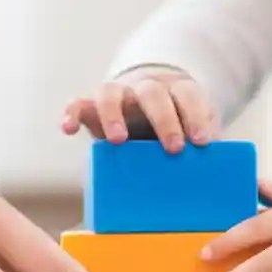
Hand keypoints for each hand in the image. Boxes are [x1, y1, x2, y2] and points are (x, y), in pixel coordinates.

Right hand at [62, 66, 219, 152]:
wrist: (150, 111)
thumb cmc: (177, 129)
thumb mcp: (191, 135)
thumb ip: (198, 151)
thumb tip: (204, 183)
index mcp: (175, 91)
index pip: (187, 94)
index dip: (195, 115)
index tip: (201, 141)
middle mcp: (145, 88)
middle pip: (152, 93)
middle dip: (164, 120)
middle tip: (174, 148)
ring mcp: (117, 95)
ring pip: (110, 92)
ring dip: (113, 115)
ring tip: (118, 141)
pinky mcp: (92, 107)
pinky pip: (77, 104)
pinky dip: (71, 114)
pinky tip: (67, 129)